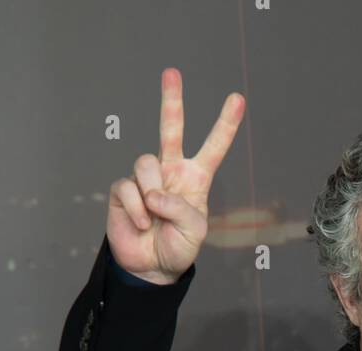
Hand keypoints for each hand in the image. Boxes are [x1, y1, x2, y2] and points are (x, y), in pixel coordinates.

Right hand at [106, 67, 244, 283]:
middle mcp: (170, 172)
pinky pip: (128, 188)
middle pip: (170, 129)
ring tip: (153, 215)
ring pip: (146, 163)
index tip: (237, 99)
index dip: (225, 125)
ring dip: (151, 192)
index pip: (213, 148)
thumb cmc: (178, 247)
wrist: (151, 267)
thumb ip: (181, 208)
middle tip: (172, 72)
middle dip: (171, 100)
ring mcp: (146, 179)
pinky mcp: (124, 190)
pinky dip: (136, 209)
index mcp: (195, 179)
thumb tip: (154, 192)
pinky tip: (141, 223)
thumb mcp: (195, 231)